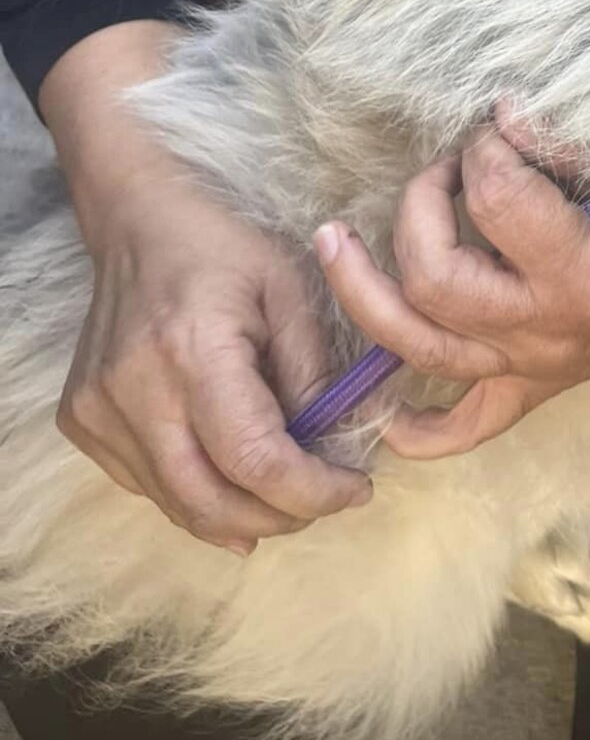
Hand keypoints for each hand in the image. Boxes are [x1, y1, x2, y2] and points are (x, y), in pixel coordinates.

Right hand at [60, 169, 373, 552]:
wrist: (138, 224)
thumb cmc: (223, 249)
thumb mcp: (290, 291)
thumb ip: (314, 373)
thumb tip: (337, 448)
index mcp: (193, 351)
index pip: (255, 459)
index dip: (312, 491)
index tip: (356, 489)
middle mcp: (134, 392)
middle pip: (212, 501)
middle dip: (281, 516)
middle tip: (325, 499)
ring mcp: (98, 413)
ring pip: (178, 505)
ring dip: (241, 516)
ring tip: (287, 495)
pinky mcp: (82, 424)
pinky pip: (149, 487)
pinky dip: (198, 497)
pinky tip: (234, 480)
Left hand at [314, 123, 589, 460]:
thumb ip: (567, 144)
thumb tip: (500, 113)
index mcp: (584, 274)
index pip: (498, 200)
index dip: (483, 150)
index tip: (493, 129)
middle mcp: (548, 331)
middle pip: (437, 278)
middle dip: (421, 206)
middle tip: (444, 168)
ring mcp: (532, 368)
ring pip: (421, 346)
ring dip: (365, 293)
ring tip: (333, 241)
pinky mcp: (530, 390)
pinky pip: (465, 427)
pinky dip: (420, 427)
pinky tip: (387, 411)